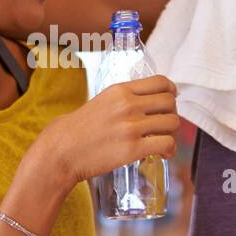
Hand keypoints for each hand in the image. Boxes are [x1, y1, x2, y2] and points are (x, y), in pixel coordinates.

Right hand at [29, 75, 179, 190]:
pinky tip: (163, 154)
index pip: (161, 82)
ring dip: (172, 133)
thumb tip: (145, 102)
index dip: (171, 91)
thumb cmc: (78, 129)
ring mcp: (131, 127)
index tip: (171, 100)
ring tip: (163, 141)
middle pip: (170, 102)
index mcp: (120, 90)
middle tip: (164, 125)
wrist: (62, 150)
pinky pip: (167, 144)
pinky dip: (170, 150)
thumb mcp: (101, 102)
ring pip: (172, 123)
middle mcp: (128, 105)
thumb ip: (123, 99)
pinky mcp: (133, 148)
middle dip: (171, 114)